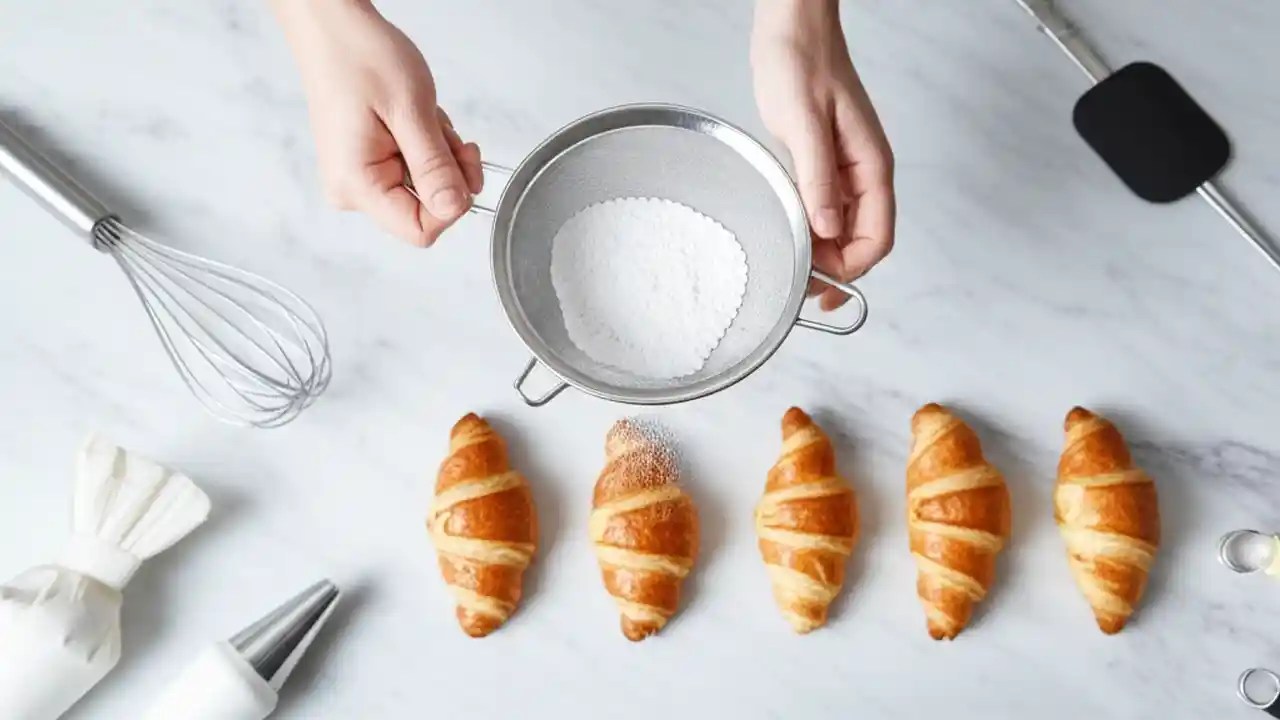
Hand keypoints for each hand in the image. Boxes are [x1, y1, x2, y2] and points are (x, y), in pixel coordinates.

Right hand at [271, 0, 481, 245]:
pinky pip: (414, 170)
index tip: (460, 164)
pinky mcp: (367, 164)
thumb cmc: (361, 57)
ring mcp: (359, 178)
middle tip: (442, 129)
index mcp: (357, 185)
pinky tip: (415, 117)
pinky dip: (427, 145)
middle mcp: (352, 191)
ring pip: (425, 187)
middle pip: (426, 209)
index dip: (452, 204)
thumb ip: (434, 167)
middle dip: (448, 170)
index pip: (420, 231)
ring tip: (422, 115)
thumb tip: (454, 208)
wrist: (333, 28)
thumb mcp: (411, 112)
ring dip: (439, 153)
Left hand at [751, 0, 894, 308]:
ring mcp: (843, 171)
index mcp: (871, 166)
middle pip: (862, 241)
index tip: (821, 283)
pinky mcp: (822, 165)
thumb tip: (826, 229)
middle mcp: (862, 174)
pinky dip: (810, 231)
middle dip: (837, 270)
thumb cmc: (801, 64)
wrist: (791, 29)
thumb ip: (817, 177)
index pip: (878, 237)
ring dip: (822, 254)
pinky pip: (823, 210)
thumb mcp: (805, 122)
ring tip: (792, 270)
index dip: (853, 268)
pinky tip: (789, 238)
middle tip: (801, 289)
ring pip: (841, 230)